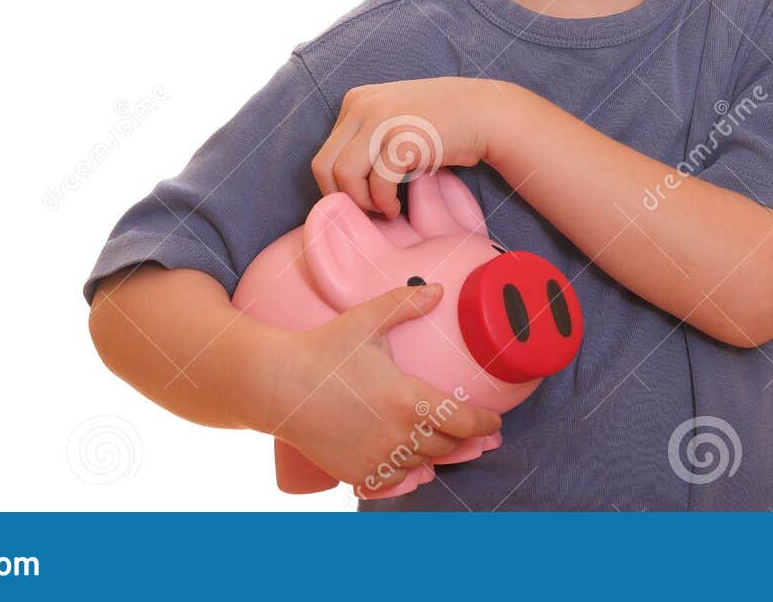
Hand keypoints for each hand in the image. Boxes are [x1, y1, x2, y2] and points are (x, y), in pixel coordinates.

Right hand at [247, 283, 502, 493]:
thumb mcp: (367, 319)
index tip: (495, 421)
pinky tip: (410, 463)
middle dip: (466, 439)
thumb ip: (405, 304)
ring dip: (436, 454)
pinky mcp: (355, 472)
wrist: (277, 384)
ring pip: (423, 465)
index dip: (486, 424)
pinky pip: (394, 482)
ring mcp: (377, 457)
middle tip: (478, 434)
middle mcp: (398, 434)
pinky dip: (406, 473)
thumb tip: (436, 289)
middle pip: (449, 447)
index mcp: (409, 398)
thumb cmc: (324, 349)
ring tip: (444, 443)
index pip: (465, 422)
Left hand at [310, 76, 513, 216]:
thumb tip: (338, 183)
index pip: (324, 152)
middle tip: (365, 211)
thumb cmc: (443, 124)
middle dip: (342, 197)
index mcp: (356, 100)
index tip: (359, 200)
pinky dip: (384, 203)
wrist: (485, 114)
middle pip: (324, 165)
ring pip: (345, 176)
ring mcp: (381, 120)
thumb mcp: (393, 119)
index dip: (336, 186)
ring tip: (384, 209)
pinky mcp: (402, 140)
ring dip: (362, 203)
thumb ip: (366, 139)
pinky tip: (397, 207)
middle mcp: (362, 106)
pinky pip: (377, 183)